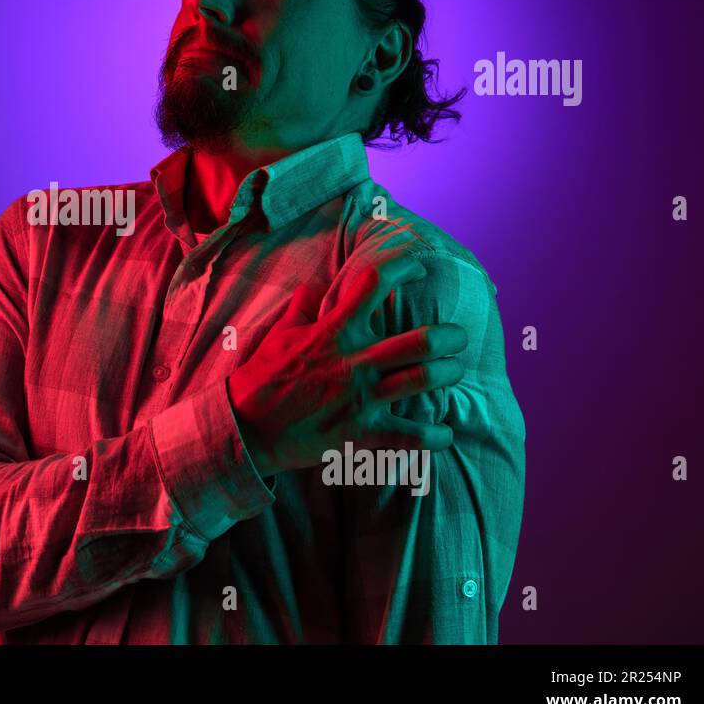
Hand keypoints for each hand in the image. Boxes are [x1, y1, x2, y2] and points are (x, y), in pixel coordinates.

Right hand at [226, 249, 466, 474]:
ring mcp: (361, 399)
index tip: (416, 267)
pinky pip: (412, 436)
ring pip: (424, 380)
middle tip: (456, 337)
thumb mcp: (279, 335)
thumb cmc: (262, 379)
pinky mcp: (363, 433)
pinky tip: (443, 433)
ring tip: (452, 372)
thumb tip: (315, 287)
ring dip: (448, 374)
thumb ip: (302, 308)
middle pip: (420, 341)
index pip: (374, 284)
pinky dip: (435, 436)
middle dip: (449, 337)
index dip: (402, 267)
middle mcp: (354, 361)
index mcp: (333, 331)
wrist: (247, 428)